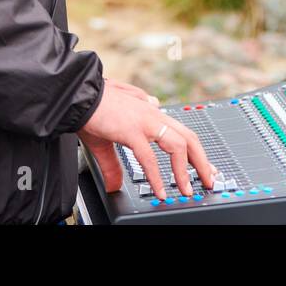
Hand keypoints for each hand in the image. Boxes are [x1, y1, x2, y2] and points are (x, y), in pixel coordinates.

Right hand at [79, 80, 217, 199]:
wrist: (76, 95)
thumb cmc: (91, 108)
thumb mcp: (107, 140)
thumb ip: (115, 162)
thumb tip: (116, 183)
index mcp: (150, 113)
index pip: (181, 132)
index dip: (195, 151)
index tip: (203, 167)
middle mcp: (153, 114)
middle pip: (189, 137)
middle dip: (202, 160)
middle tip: (210, 180)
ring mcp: (145, 121)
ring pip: (178, 145)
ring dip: (185, 170)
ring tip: (187, 189)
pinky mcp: (131, 130)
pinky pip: (149, 157)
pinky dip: (157, 176)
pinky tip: (160, 190)